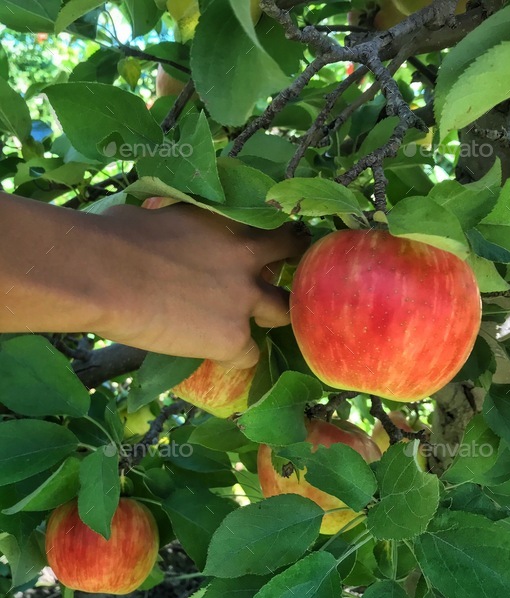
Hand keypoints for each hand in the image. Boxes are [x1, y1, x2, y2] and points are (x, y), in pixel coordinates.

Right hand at [98, 203, 308, 367]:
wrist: (104, 273)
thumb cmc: (117, 235)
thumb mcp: (165, 214)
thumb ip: (190, 226)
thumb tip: (177, 229)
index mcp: (232, 225)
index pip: (280, 234)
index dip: (281, 248)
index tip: (278, 256)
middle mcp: (249, 260)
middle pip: (292, 273)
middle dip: (288, 283)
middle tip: (275, 294)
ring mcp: (245, 300)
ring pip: (282, 315)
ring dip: (268, 320)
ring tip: (244, 326)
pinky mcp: (233, 337)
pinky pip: (249, 355)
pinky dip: (235, 357)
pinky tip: (214, 354)